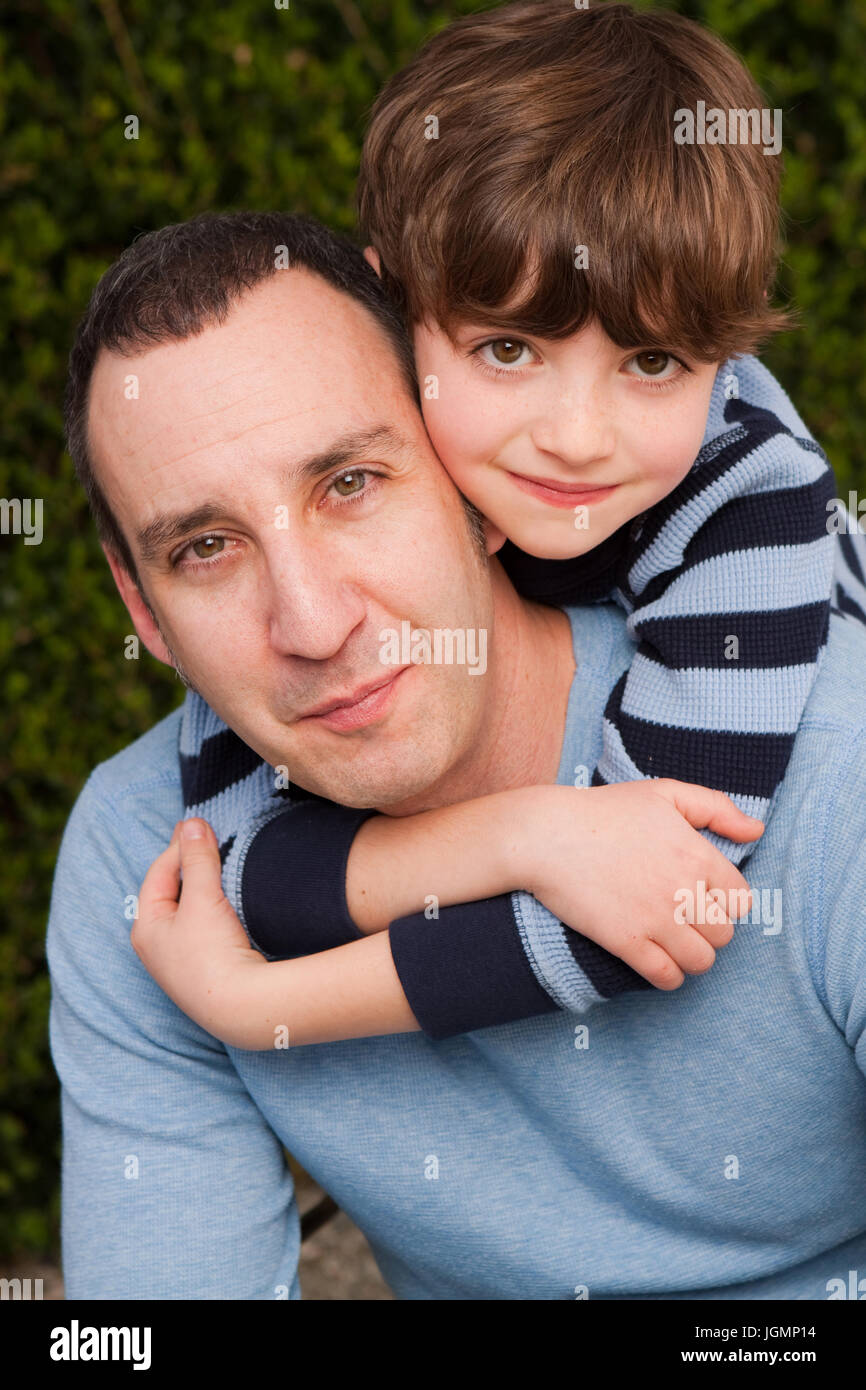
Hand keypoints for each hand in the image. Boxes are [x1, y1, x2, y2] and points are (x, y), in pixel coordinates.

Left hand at [131, 818, 266, 1045]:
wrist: (241, 1008)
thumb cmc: (212, 954)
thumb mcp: (203, 898)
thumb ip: (198, 859)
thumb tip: (192, 823)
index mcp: (146, 927)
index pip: (159, 873)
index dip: (180, 846)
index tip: (200, 825)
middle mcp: (158, 946)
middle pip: (171, 892)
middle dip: (189, 865)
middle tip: (209, 838)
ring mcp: (181, 961)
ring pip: (189, 911)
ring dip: (204, 887)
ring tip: (222, 864)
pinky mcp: (205, 970)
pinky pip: (205, 927)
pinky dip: (214, 908)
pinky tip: (231, 903)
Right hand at [520, 780, 763, 989]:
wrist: (548, 836)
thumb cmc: (605, 811)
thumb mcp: (665, 793)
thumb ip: (716, 807)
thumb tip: (756, 830)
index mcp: (698, 855)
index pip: (741, 900)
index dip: (724, 901)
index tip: (703, 897)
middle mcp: (684, 891)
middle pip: (724, 935)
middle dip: (709, 930)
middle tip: (685, 919)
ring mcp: (656, 920)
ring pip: (702, 961)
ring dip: (692, 956)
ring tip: (674, 943)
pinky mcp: (627, 942)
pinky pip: (667, 977)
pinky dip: (669, 976)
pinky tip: (658, 962)